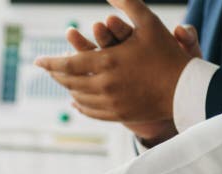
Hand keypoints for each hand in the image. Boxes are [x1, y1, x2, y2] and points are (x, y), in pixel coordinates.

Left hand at [35, 0, 201, 144]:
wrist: (184, 88)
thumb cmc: (167, 53)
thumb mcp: (149, 22)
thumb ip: (127, 5)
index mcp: (107, 62)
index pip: (68, 64)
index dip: (50, 63)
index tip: (37, 61)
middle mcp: (105, 85)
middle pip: (69, 82)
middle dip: (56, 74)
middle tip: (49, 69)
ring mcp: (110, 103)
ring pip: (78, 97)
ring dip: (68, 88)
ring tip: (62, 81)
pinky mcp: (118, 115)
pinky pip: (91, 112)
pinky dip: (80, 105)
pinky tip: (76, 100)